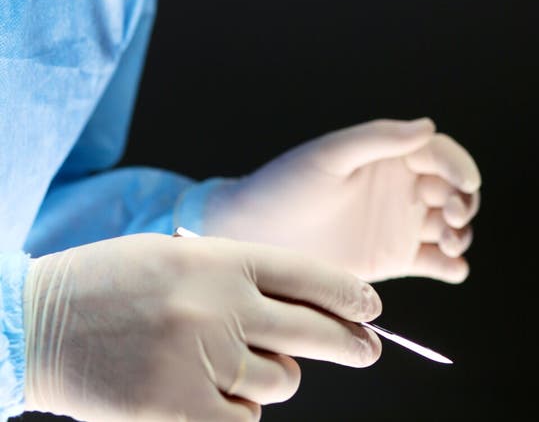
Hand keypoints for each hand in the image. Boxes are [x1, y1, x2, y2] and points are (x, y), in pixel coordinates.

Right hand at [23, 233, 381, 421]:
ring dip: (267, 376)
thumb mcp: (179, 257)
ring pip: (279, 379)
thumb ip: (235, 279)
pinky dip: (236, 411)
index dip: (348, 292)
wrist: (43, 322)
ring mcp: (206, 358)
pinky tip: (205, 394)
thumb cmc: (112, 284)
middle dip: (350, 341)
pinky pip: (245, 420)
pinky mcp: (185, 408)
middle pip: (313, 330)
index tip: (372, 307)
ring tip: (226, 363)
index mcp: (220, 258)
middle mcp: (222, 305)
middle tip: (368, 348)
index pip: (308, 273)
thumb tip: (293, 315)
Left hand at [198, 118, 480, 283]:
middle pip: (452, 189)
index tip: (466, 182)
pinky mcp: (394, 259)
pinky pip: (435, 263)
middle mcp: (400, 187)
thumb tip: (428, 126)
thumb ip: (379, 139)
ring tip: (447, 244)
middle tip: (451, 216)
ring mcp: (400, 223)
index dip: (458, 165)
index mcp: (388, 156)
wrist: (256, 232)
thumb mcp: (331, 155)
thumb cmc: (287, 183)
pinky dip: (451, 267)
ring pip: (450, 226)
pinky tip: (451, 269)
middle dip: (463, 200)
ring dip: (461, 233)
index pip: (438, 154)